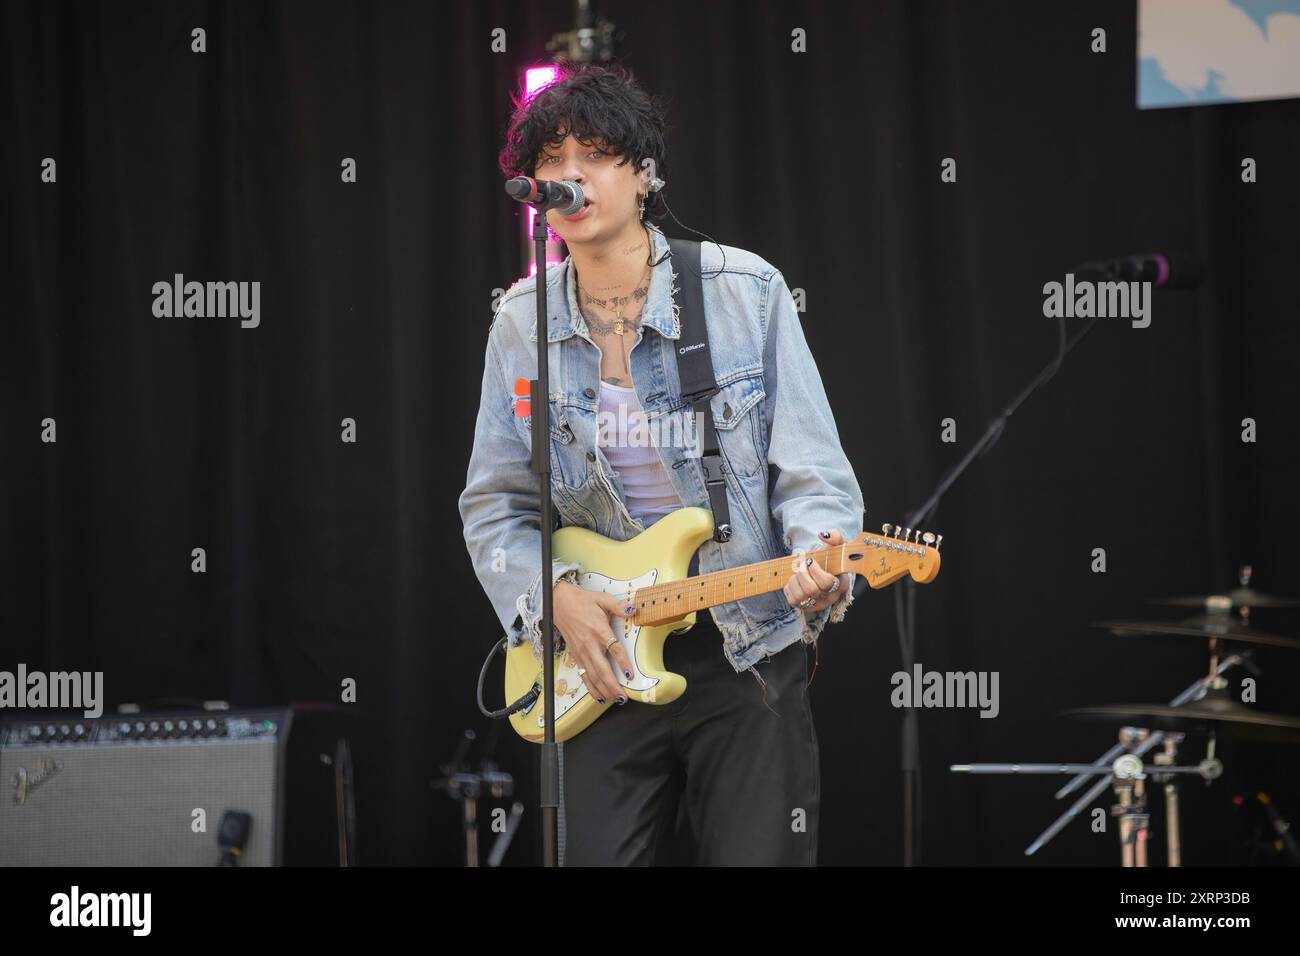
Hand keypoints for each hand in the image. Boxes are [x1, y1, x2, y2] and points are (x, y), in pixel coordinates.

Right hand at [553, 580, 635, 705]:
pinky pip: (584, 676)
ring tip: (615, 700)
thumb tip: (634, 610)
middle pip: (602, 669)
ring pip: (593, 676)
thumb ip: (619, 606)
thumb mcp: (603, 599)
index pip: (613, 649)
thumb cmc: (583, 602)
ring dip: (604, 690)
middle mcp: (589, 644)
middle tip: (623, 697)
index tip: (630, 674)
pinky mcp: (576, 656)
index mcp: (599, 630)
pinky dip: (591, 688)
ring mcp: (581, 652)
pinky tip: (600, 697)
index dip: (622, 663)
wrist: (560, 604)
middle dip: (613, 685)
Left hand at [783, 528, 850, 613]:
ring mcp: (817, 604)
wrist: (821, 567)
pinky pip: (792, 600)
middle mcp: (830, 597)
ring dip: (795, 580)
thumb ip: (835, 537)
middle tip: (802, 564)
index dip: (815, 571)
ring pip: (801, 596)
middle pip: (812, 590)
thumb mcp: (836, 546)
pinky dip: (790, 588)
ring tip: (799, 572)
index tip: (811, 560)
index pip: (827, 583)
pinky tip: (796, 581)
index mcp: (841, 584)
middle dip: (802, 574)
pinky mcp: (805, 607)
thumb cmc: (830, 558)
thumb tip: (823, 535)